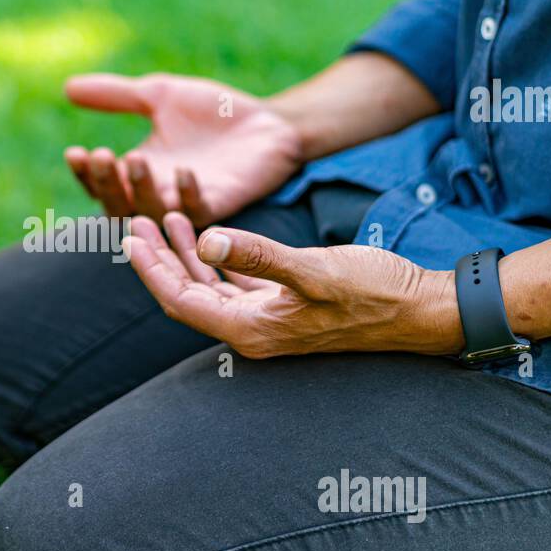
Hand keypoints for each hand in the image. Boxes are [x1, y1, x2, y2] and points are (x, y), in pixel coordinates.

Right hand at [62, 73, 303, 224]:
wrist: (268, 121)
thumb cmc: (213, 112)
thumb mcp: (159, 94)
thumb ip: (117, 95)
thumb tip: (66, 87)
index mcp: (139, 172)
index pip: (101, 184)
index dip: (85, 173)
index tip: (74, 152)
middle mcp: (158, 194)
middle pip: (119, 205)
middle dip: (107, 183)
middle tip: (102, 155)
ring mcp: (188, 203)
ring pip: (153, 212)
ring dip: (141, 190)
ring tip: (135, 159)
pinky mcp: (221, 205)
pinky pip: (199, 211)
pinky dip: (189, 194)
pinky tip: (183, 170)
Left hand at [122, 213, 463, 358]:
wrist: (420, 309)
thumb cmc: (373, 291)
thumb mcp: (314, 268)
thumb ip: (259, 255)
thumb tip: (207, 239)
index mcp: (250, 329)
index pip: (180, 301)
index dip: (151, 269)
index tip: (129, 235)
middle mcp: (252, 331)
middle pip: (186, 296)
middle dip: (158, 260)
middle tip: (133, 220)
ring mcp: (267, 321)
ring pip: (208, 288)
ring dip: (184, 256)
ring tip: (164, 218)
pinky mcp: (283, 307)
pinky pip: (234, 284)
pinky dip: (215, 259)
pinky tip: (207, 234)